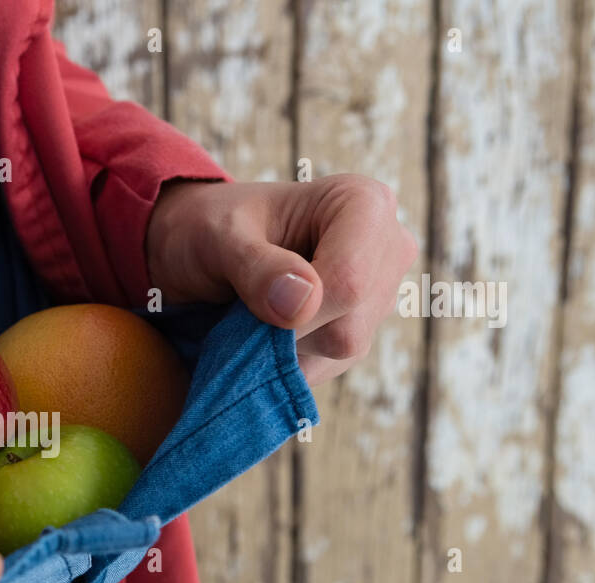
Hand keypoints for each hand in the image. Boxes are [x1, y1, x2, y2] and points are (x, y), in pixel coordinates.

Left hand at [146, 175, 418, 385]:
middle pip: (350, 326)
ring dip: (286, 346)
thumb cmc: (212, 229)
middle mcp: (387, 248)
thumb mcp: (219, 237)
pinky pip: (331, 367)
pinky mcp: (362, 331)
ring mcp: (379, 294)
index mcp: (363, 203)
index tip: (248, 310)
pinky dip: (289, 360)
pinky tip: (266, 329)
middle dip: (288, 331)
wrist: (208, 248)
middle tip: (243, 306)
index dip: (296, 314)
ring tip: (254, 310)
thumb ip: (256, 266)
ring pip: (344, 351)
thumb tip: (303, 303)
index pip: (349, 281)